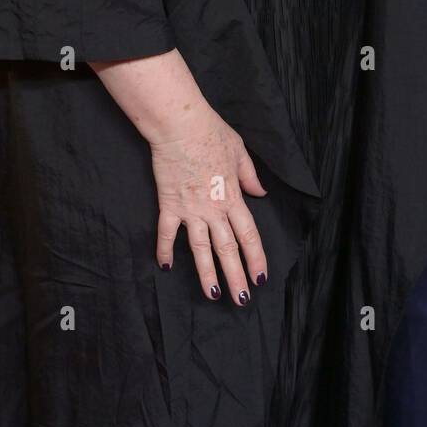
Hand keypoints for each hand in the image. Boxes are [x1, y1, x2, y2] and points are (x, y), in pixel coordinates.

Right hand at [150, 107, 268, 304]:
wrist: (180, 125)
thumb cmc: (211, 133)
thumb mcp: (239, 151)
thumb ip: (250, 176)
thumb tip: (260, 191)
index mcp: (233, 197)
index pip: (248, 235)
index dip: (256, 259)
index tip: (260, 278)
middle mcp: (213, 209)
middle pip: (227, 249)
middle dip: (236, 276)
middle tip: (241, 301)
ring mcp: (190, 210)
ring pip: (201, 249)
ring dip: (207, 274)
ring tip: (213, 295)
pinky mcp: (169, 205)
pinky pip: (167, 233)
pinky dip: (165, 250)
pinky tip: (165, 267)